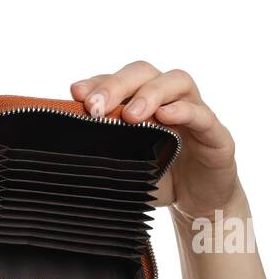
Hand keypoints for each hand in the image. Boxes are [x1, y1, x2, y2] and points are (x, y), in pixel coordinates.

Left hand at [70, 61, 242, 219]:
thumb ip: (102, 153)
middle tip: (96, 107)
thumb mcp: (124, 166)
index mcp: (142, 102)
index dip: (98, 83)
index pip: (119, 80)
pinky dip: (185, 111)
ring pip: (177, 82)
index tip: (75, 94)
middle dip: (117, 85)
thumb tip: (61, 154)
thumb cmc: (159, 179)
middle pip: (144, 72)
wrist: (198, 205)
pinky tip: (166, 116)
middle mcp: (168, 99)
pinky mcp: (216, 135)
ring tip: (129, 115)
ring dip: (150, 93)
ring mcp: (195, 113)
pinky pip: (203, 115)